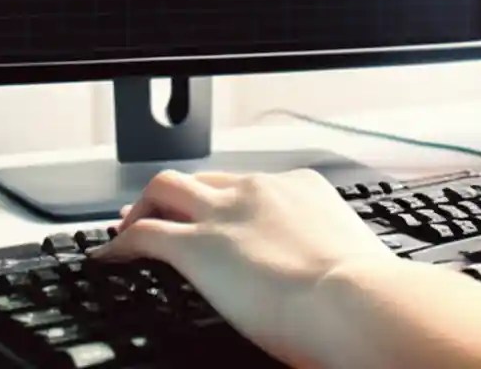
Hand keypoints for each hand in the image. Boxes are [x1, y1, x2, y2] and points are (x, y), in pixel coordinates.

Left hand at [89, 169, 396, 367]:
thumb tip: (340, 288)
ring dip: (142, 208)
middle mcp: (260, 191)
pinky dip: (121, 244)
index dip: (224, 198)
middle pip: (202, 178)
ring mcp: (225, 215)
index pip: (251, 184)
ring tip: (126, 230)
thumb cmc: (371, 298)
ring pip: (164, 190)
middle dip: (176, 193)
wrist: (358, 303)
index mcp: (303, 191)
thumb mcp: (353, 264)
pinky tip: (109, 257)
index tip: (219, 215)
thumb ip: (334, 263)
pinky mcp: (196, 247)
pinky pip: (144, 236)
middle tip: (156, 211)